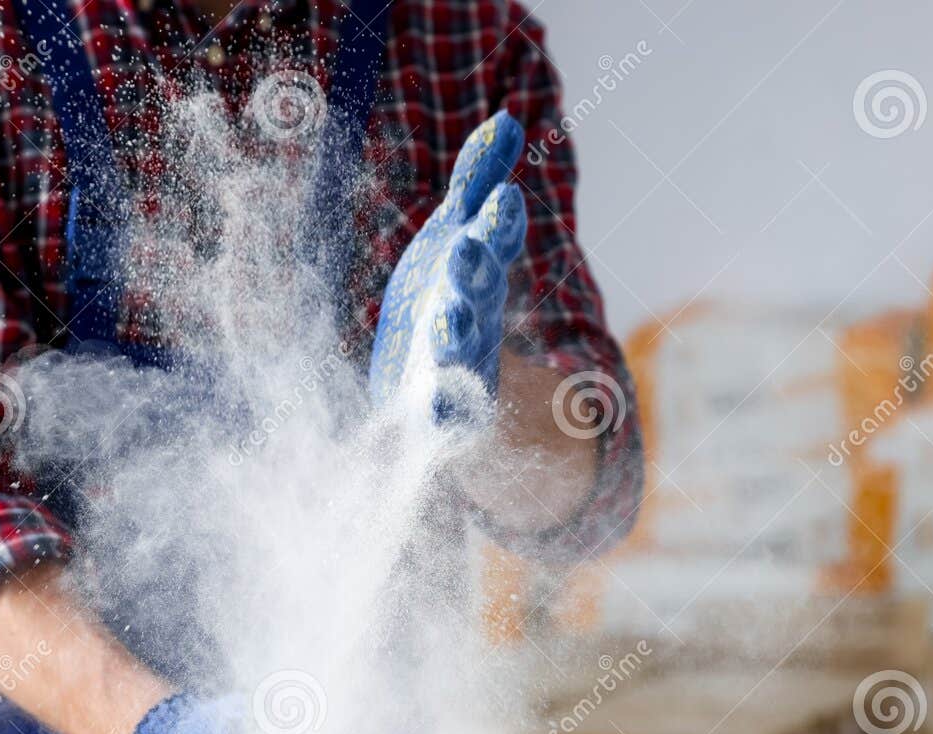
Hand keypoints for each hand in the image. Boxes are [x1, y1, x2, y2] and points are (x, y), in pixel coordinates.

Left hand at [369, 111, 528, 424]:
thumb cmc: (441, 304)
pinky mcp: (433, 416)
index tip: (503, 199)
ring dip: (455, 334)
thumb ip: (476, 183)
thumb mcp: (452, 237)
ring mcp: (456, 369)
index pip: (494, 244)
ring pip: (459, 352)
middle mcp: (475, 320)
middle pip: (479, 294)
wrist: (424, 397)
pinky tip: (432, 407)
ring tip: (444, 319)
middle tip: (466, 247)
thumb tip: (508, 117)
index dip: (499, 225)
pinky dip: (441, 412)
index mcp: (477, 277)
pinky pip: (440, 416)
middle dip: (475, 272)